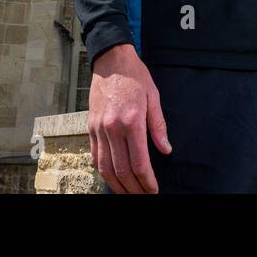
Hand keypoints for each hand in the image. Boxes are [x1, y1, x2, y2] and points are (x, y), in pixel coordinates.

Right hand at [88, 44, 171, 192]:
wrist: (111, 60)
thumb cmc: (135, 76)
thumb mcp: (154, 97)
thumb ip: (158, 126)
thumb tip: (166, 149)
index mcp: (131, 121)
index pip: (139, 162)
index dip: (147, 181)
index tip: (153, 190)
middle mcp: (112, 128)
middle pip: (121, 170)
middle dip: (133, 188)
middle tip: (143, 195)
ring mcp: (98, 128)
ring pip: (105, 167)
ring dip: (117, 185)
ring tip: (128, 193)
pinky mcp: (90, 127)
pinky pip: (95, 156)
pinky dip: (103, 171)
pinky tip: (113, 177)